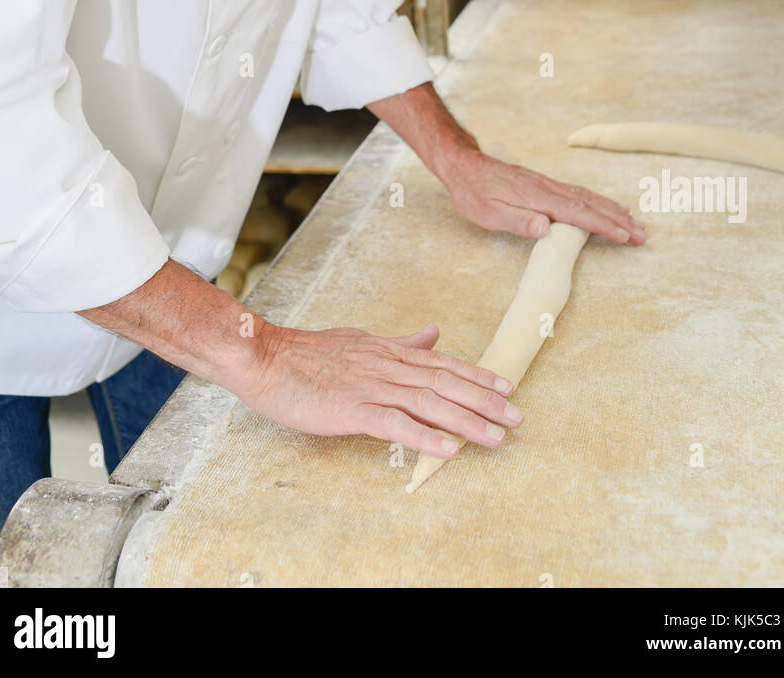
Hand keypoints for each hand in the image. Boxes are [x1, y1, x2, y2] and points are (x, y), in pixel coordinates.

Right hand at [234, 320, 522, 458]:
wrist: (265, 358)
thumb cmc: (307, 354)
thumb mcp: (360, 341)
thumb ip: (400, 343)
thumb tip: (433, 334)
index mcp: (388, 352)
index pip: (442, 364)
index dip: (477, 376)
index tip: (506, 388)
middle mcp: (387, 366)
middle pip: (445, 383)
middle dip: (485, 402)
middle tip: (518, 417)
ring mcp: (371, 387)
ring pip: (429, 403)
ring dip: (467, 421)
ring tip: (497, 437)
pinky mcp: (352, 409)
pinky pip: (395, 425)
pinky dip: (425, 436)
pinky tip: (449, 450)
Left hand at [444, 148, 645, 243]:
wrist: (464, 165)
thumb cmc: (474, 193)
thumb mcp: (488, 213)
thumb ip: (518, 221)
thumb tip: (547, 228)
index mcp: (537, 198)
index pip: (577, 214)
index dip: (603, 226)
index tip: (625, 236)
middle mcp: (548, 188)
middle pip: (590, 204)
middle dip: (618, 220)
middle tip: (643, 234)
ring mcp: (548, 184)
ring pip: (587, 197)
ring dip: (612, 209)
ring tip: (635, 221)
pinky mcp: (545, 184)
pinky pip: (578, 192)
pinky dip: (597, 200)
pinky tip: (605, 205)